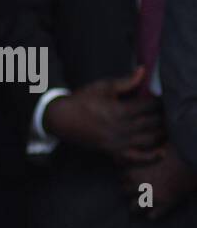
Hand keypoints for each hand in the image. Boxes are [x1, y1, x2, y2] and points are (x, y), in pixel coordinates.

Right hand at [43, 67, 165, 163]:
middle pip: (152, 122)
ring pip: (149, 139)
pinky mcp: (113, 151)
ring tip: (166, 125)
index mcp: (119, 111)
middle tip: (166, 110)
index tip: (161, 97)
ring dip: (162, 132)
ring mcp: (117, 142)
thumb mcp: (102, 87)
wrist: (60, 119)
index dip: (159, 101)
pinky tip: (162, 152)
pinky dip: (150, 156)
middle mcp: (120, 128)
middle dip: (163, 115)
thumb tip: (143, 70)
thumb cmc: (80, 100)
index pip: (150, 106)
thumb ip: (126, 81)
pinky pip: (136, 157)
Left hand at [121, 144, 196, 218]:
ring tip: (142, 203)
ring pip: (133, 207)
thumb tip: (128, 152)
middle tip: (138, 189)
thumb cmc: (178, 152)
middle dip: (130, 190)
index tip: (134, 176)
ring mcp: (152, 197)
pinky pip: (152, 216)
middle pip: (124, 192)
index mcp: (135, 172)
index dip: (128, 177)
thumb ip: (141, 152)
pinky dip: (153, 214)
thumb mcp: (157, 147)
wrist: (195, 162)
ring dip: (137, 205)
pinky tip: (156, 211)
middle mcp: (140, 186)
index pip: (122, 177)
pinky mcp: (166, 205)